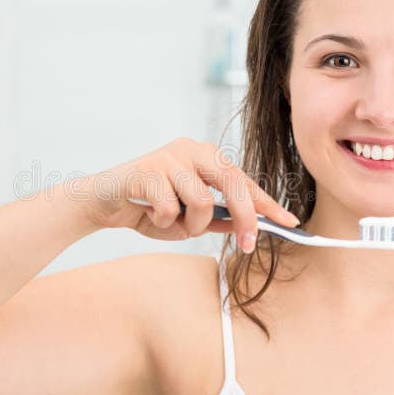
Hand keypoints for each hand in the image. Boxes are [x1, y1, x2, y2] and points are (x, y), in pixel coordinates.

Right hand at [80, 137, 299, 251]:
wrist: (103, 202)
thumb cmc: (148, 207)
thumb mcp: (189, 218)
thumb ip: (217, 218)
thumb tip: (251, 227)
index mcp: (204, 156)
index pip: (244, 179)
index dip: (267, 203)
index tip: (289, 223)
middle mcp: (191, 148)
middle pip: (233, 182)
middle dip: (244, 218)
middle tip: (247, 246)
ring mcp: (168, 156)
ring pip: (201, 201)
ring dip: (190, 225)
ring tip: (170, 222)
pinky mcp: (147, 169)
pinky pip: (171, 208)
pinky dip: (163, 221)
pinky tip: (149, 214)